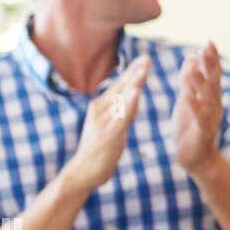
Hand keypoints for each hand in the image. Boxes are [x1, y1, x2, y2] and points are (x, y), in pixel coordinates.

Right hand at [66, 55, 149, 191]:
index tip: (146, 58)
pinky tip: (136, 94)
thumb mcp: (111, 123)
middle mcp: (100, 110)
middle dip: (135, 72)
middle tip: (148, 58)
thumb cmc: (99, 147)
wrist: (82, 172)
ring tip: (143, 71)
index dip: (132, 71)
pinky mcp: (107, 136)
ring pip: (121, 100)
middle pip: (120, 88)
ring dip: (132, 84)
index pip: (119, 84)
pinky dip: (129, 105)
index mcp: (101, 106)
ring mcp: (102, 123)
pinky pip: (121, 118)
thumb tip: (133, 91)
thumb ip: (121, 108)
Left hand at [173, 41, 224, 174]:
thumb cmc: (190, 128)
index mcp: (209, 96)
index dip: (211, 59)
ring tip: (194, 65)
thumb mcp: (187, 100)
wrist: (197, 159)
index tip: (209, 42)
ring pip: (206, 97)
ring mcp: (209, 118)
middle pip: (213, 81)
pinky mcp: (202, 132)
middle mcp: (213, 105)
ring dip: (200, 80)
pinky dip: (194, 106)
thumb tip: (191, 57)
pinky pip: (198, 117)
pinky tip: (187, 96)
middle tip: (208, 46)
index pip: (212, 74)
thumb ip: (189, 81)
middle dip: (211, 64)